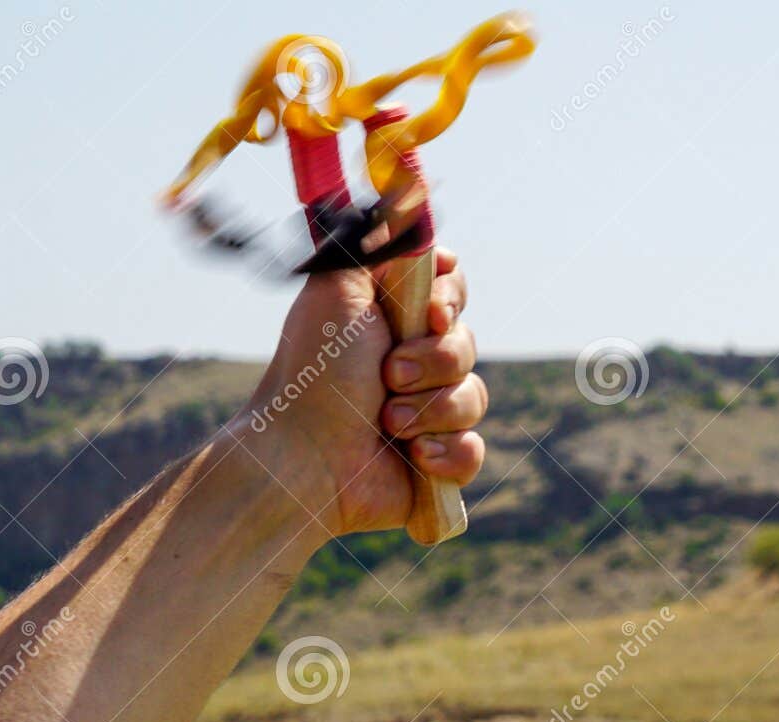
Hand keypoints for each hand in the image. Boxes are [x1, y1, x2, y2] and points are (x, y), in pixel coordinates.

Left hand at [240, 247, 484, 537]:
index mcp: (392, 321)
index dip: (449, 301)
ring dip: (430, 408)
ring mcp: (427, 414)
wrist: (304, 455)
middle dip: (431, 360)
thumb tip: (407, 202)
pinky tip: (415, 457)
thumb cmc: (313, 372)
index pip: (452, 293)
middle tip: (387, 375)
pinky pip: (474, 449)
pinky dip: (448, 451)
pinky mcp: (438, 462)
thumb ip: (373, 244)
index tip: (430, 312)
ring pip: (473, 396)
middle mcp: (413, 363)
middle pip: (467, 343)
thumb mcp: (337, 287)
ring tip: (386, 421)